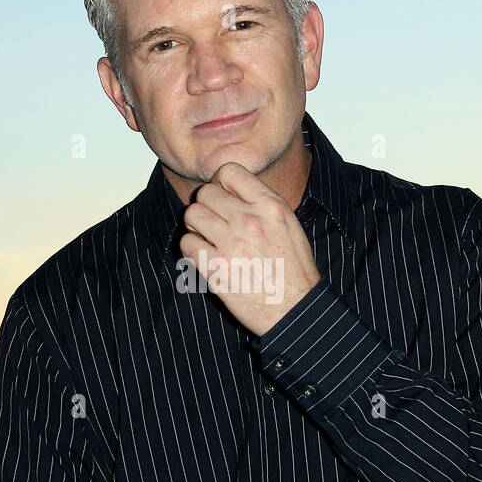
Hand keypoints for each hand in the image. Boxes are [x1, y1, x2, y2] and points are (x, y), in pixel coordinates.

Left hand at [179, 161, 322, 336]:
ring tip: (208, 239)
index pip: (229, 171)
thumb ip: (262, 205)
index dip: (220, 183)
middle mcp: (250, 221)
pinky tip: (205, 257)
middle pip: (205, 193)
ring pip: (192, 215)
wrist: (295, 311)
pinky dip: (191, 249)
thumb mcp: (289, 226)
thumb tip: (232, 192)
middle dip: (206, 206)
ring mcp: (231, 244)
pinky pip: (186, 243)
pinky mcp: (215, 268)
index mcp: (271, 206)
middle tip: (214, 223)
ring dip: (196, 227)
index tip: (223, 198)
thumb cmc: (294, 271)